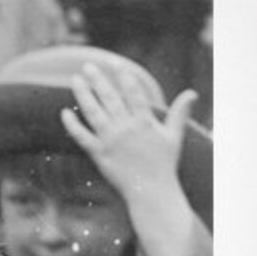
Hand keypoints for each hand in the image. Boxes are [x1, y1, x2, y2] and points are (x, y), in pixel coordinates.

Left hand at [62, 64, 199, 255]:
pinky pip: (82, 137)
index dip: (123, 77)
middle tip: (88, 65)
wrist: (151, 191)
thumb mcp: (174, 136)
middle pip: (109, 98)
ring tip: (75, 79)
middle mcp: (125, 128)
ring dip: (83, 94)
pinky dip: (72, 125)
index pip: (132, 93)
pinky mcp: (99, 155)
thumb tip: (192, 93)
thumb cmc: (164, 164)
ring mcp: (110, 141)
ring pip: (93, 112)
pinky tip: (64, 112)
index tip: (114, 64)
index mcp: (144, 121)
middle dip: (98, 80)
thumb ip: (179, 113)